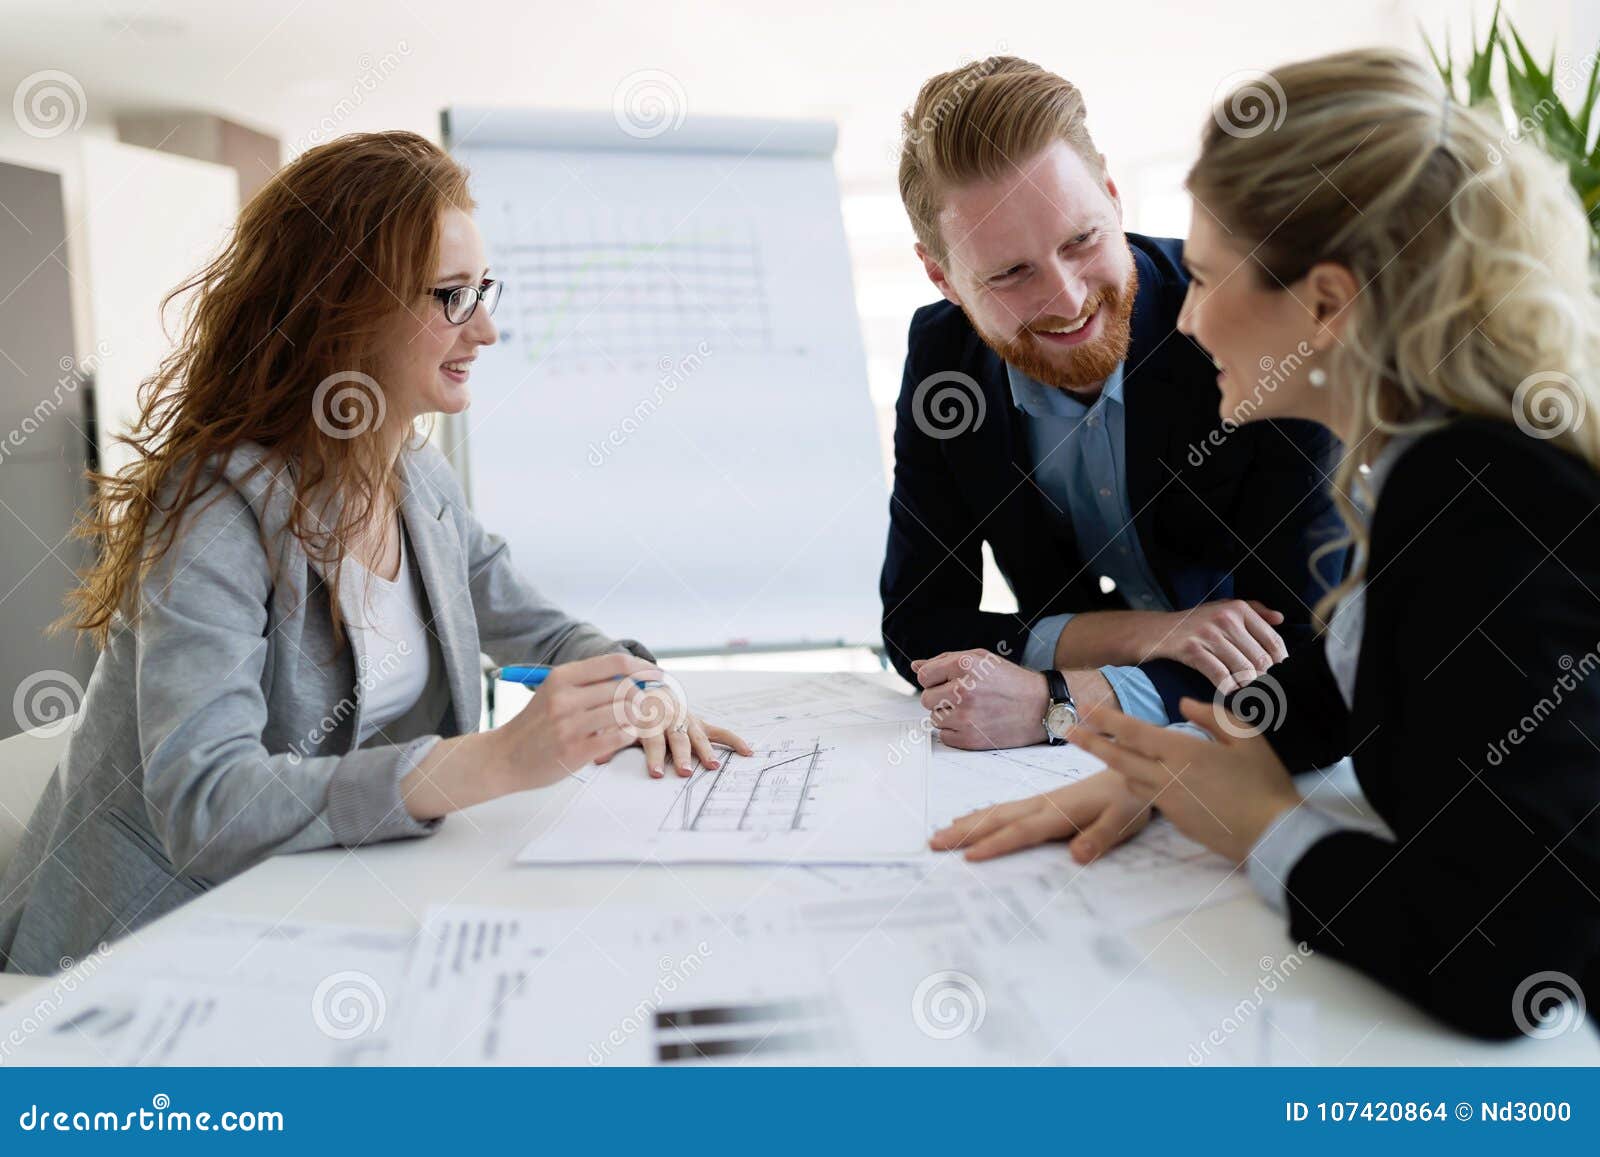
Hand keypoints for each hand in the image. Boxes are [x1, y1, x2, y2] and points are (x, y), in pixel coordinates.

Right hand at [491, 653, 666, 788]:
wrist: (504, 757)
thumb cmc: (535, 725)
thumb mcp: (553, 692)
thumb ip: (587, 683)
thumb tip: (633, 677)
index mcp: (561, 678)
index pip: (614, 663)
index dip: (641, 667)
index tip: (656, 674)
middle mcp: (565, 698)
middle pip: (624, 688)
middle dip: (642, 696)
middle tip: (648, 705)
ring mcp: (570, 725)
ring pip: (625, 712)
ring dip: (638, 717)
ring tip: (636, 721)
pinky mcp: (576, 751)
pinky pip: (619, 738)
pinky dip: (629, 735)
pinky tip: (625, 735)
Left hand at [595, 706, 751, 778]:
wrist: (646, 685)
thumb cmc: (630, 711)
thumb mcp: (617, 723)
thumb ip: (609, 741)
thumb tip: (595, 760)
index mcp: (648, 716)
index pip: (650, 737)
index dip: (652, 755)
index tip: (654, 774)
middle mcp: (670, 717)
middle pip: (675, 737)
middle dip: (680, 755)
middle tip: (683, 772)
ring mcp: (687, 719)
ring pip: (696, 734)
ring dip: (704, 750)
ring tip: (712, 766)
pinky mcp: (699, 722)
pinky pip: (720, 731)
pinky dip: (734, 740)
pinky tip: (748, 752)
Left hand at [911, 649, 1117, 749]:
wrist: (1040, 706)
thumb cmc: (1009, 681)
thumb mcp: (980, 659)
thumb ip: (944, 661)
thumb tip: (915, 666)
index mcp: (965, 664)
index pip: (924, 675)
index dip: (935, 679)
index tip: (950, 682)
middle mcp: (964, 690)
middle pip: (926, 699)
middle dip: (941, 698)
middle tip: (964, 697)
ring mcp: (966, 716)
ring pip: (934, 719)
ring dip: (948, 715)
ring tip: (972, 710)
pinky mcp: (970, 739)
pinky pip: (944, 736)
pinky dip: (955, 731)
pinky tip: (975, 723)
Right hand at [929, 770, 1152, 861]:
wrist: (1135, 770)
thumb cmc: (1130, 800)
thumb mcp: (1124, 821)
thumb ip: (1100, 838)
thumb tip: (1076, 855)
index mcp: (1060, 812)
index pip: (1022, 831)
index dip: (995, 845)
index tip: (968, 857)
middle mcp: (1043, 804)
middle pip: (998, 819)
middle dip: (965, 832)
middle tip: (933, 843)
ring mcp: (1039, 802)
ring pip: (997, 812)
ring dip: (968, 822)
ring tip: (940, 832)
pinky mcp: (1041, 803)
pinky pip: (1004, 810)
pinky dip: (981, 815)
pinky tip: (969, 820)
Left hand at [1066, 698, 1301, 862]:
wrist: (1273, 834)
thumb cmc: (1264, 782)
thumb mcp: (1246, 737)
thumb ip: (1211, 716)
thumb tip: (1183, 705)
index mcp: (1182, 752)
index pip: (1133, 732)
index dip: (1106, 718)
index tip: (1085, 707)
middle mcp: (1167, 777)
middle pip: (1117, 757)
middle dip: (1089, 742)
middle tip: (1068, 730)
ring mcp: (1168, 803)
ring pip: (1130, 779)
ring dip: (1113, 763)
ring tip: (1101, 749)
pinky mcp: (1175, 822)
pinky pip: (1148, 796)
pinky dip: (1139, 781)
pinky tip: (1142, 775)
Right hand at [1145, 600, 1287, 691]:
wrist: (1158, 630)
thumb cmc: (1196, 622)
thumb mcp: (1224, 607)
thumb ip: (1255, 610)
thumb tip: (1280, 619)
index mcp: (1238, 609)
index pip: (1272, 640)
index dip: (1280, 660)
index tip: (1278, 672)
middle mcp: (1226, 619)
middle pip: (1260, 658)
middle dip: (1264, 676)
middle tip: (1262, 685)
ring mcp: (1209, 635)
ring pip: (1243, 669)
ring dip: (1247, 684)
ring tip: (1246, 688)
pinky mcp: (1194, 650)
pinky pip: (1220, 676)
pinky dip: (1228, 687)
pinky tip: (1228, 690)